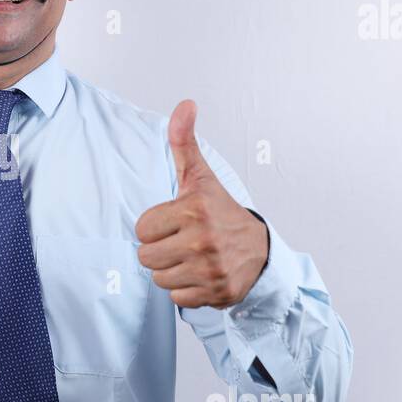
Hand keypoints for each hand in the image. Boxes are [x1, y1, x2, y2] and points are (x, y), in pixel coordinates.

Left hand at [135, 100, 268, 309]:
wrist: (260, 250)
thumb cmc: (221, 212)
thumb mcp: (200, 178)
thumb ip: (184, 142)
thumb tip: (185, 104)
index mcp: (193, 210)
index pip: (141, 229)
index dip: (153, 227)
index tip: (174, 223)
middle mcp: (202, 240)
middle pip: (146, 257)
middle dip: (159, 250)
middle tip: (181, 242)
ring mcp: (210, 269)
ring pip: (159, 278)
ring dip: (171, 270)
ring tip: (191, 258)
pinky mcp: (216, 293)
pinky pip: (176, 297)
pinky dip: (186, 290)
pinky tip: (201, 275)